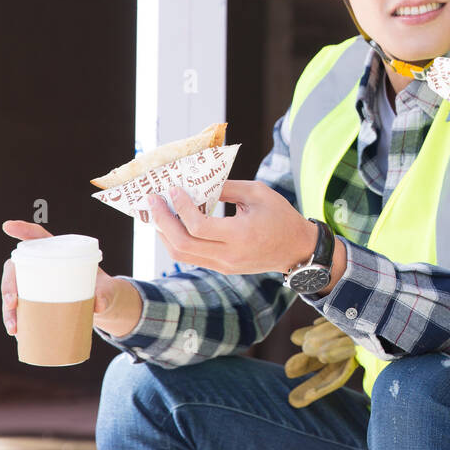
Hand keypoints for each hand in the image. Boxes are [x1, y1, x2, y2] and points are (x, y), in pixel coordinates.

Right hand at [0, 221, 141, 337]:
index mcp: (59, 253)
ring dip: (8, 310)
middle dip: (9, 285)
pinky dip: (15, 320)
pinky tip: (17, 333)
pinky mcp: (36, 301)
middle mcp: (43, 266)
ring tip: (14, 328)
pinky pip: (20, 309)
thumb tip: (98, 306)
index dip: (23, 230)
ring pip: (13, 292)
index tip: (8, 226)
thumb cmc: (102, 289)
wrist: (102, 304)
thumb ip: (104, 294)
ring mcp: (36, 284)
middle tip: (12, 303)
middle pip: (17, 268)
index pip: (38, 237)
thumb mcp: (106, 290)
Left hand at [144, 180, 318, 274]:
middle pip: (182, 245)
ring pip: (182, 254)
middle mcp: (229, 255)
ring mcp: (224, 265)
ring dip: (165, 233)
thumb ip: (227, 188)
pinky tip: (173, 223)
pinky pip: (191, 256)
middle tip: (153, 201)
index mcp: (241, 235)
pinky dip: (177, 240)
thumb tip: (197, 182)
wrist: (297, 249)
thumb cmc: (281, 216)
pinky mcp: (222, 267)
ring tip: (158, 212)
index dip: (181, 208)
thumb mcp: (258, 193)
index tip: (173, 190)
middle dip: (163, 221)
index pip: (199, 226)